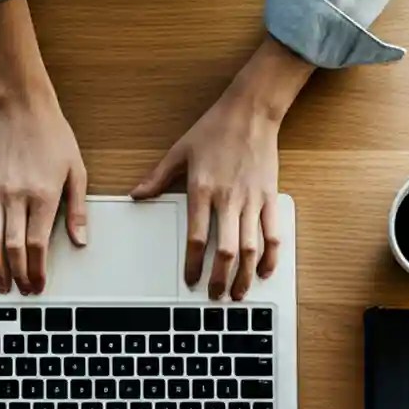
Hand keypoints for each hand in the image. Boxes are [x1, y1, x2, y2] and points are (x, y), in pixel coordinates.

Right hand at [0, 98, 87, 294]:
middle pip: (13, 248)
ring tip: (1, 283)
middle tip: (22, 291)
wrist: (24, 110)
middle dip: (17, 275)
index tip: (39, 285)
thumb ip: (78, 210)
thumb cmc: (54, 137)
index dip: (37, 270)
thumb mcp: (78, 172)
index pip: (37, 244)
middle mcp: (16, 196)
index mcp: (43, 195)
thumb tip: (80, 240)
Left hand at [131, 95, 280, 300]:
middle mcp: (228, 199)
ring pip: (251, 248)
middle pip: (226, 250)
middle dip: (220, 279)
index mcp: (202, 190)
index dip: (194, 265)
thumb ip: (157, 177)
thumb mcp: (179, 151)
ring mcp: (251, 200)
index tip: (191, 281)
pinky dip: (271, 256)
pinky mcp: (269, 197)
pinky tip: (265, 271)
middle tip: (214, 296)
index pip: (197, 238)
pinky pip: (273, 233)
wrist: (250, 112)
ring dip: (245, 275)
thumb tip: (136, 194)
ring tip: (238, 294)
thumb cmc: (214, 129)